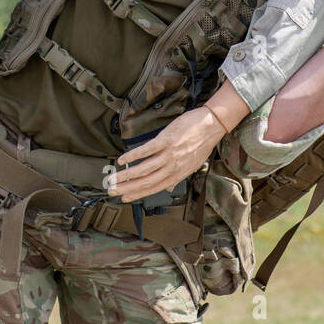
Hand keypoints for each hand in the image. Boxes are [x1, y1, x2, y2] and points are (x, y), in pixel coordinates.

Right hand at [109, 106, 226, 202]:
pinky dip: (133, 156)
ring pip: (144, 169)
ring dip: (126, 175)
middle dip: (127, 188)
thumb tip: (169, 187)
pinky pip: (147, 150)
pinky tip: (123, 159)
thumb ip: (178, 176)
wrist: (211, 126)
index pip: (154, 188)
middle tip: (111, 191)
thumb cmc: (202, 144)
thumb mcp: (193, 165)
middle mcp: (172, 167)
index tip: (124, 198)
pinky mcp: (166, 140)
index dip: (138, 194)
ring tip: (113, 178)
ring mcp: (169, 154)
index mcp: (177, 174)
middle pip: (146, 182)